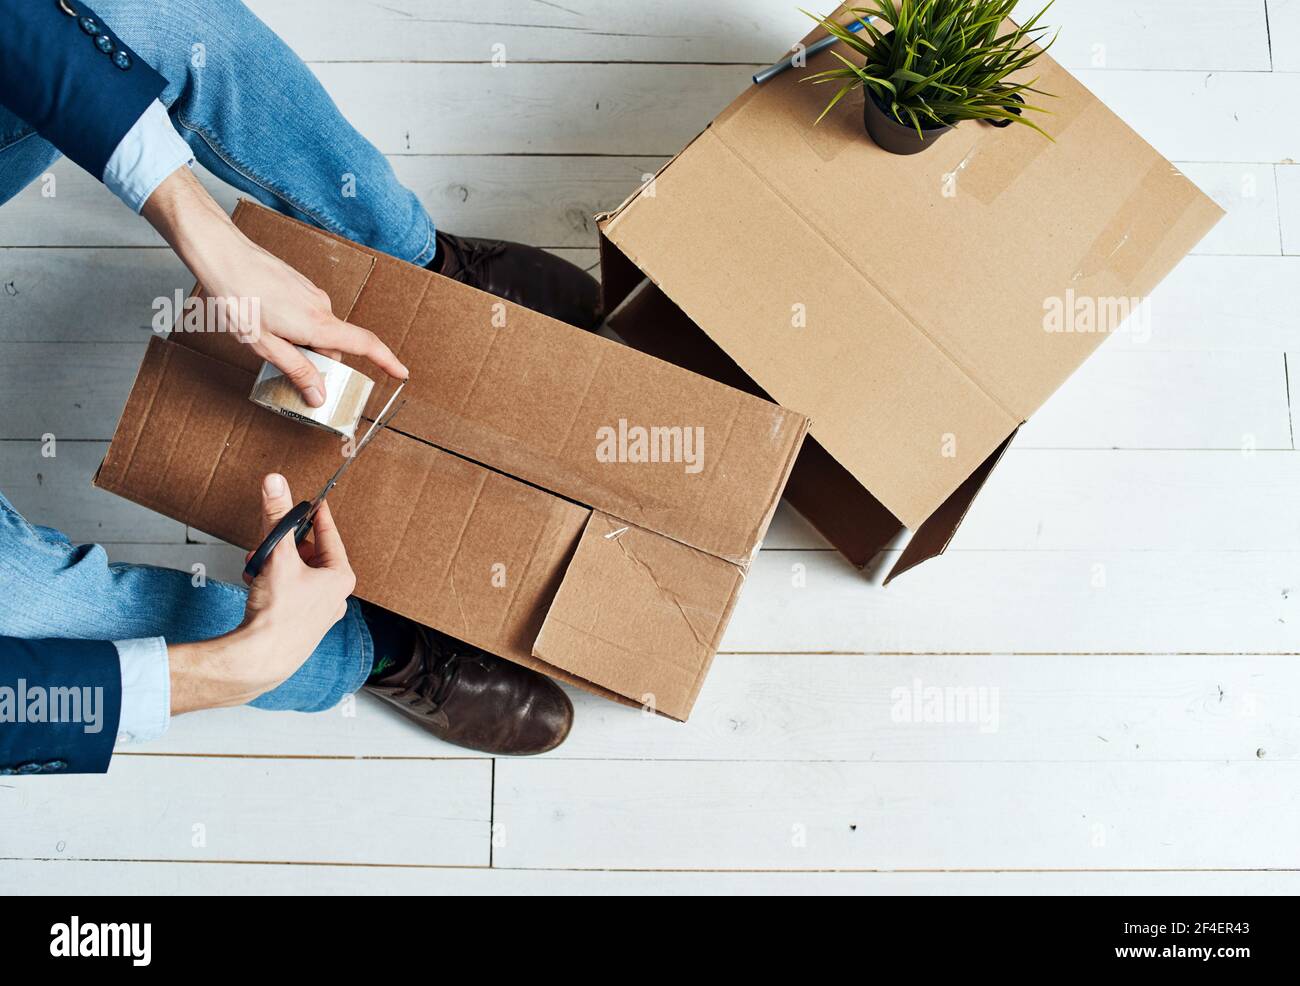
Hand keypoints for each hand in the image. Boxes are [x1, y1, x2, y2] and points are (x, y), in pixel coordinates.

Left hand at [142, 166, 407, 407]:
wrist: (220, 253)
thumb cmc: (236, 296)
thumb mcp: (262, 344)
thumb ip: (295, 369)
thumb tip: (319, 393)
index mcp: (317, 324)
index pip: (365, 344)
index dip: (387, 360)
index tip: (401, 372)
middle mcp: (321, 306)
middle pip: (336, 344)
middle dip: (321, 363)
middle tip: (292, 375)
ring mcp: (311, 293)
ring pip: (319, 331)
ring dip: (304, 344)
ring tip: (268, 343)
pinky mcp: (299, 286)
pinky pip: (309, 316)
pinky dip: (297, 328)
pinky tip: (268, 325)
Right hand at [169, 473, 357, 713]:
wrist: (260, 659)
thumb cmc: (278, 614)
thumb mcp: (277, 555)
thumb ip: (276, 516)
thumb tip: (275, 482)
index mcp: (341, 577)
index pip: (329, 534)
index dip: (316, 514)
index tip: (312, 500)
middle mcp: (335, 596)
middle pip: (309, 554)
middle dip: (284, 544)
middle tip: (268, 539)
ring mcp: (319, 612)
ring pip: (296, 572)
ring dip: (274, 563)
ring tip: (256, 564)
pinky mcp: (300, 624)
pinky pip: (288, 591)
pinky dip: (271, 582)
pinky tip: (255, 584)